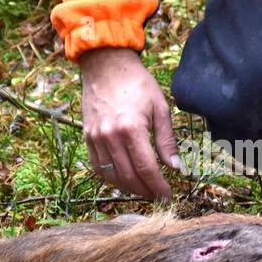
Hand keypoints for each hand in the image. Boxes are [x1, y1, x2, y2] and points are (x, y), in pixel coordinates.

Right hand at [78, 46, 179, 199]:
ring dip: (128, 188)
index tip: (168, 196)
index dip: (158, 186)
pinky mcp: (87, 136)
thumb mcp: (159, 107)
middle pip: (129, 177)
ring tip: (143, 189)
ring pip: (112, 175)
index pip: (146, 168)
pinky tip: (124, 178)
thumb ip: (166, 139)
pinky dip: (111, 177)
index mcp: (131, 128)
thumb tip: (174, 166)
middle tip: (158, 196)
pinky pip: (98, 166)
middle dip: (145, 191)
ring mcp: (96, 137)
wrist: (105, 65)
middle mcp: (110, 136)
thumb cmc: (136, 83)